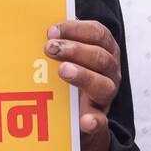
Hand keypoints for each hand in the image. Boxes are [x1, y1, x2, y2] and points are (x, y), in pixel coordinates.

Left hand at [44, 20, 120, 150]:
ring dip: (83, 76)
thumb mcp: (67, 58)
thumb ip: (59, 42)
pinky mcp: (98, 121)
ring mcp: (105, 97)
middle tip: (50, 49)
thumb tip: (41, 28)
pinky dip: (93, 120)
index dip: (76, 29)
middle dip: (75, 49)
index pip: (98, 33)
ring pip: (104, 85)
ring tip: (63, 71)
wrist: (75, 121)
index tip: (52, 31)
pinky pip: (100, 121)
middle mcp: (110, 72)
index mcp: (104, 51)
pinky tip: (84, 120)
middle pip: (100, 57)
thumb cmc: (68, 80)